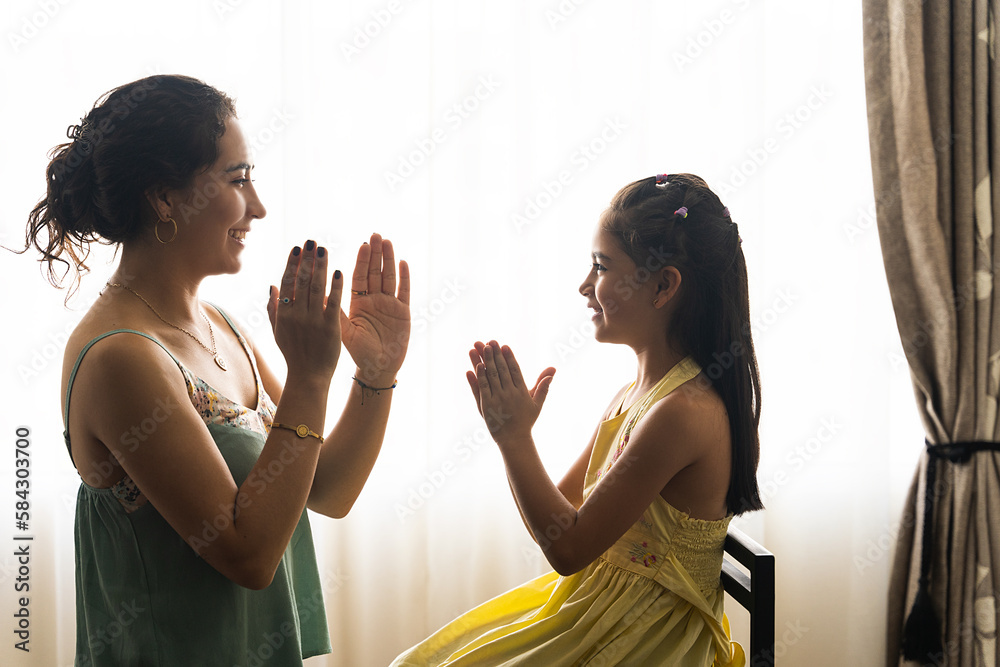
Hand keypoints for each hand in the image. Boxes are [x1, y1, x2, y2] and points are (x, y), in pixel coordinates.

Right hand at [267, 241, 342, 381]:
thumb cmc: (294, 354)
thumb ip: (273, 308)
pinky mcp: (330, 328)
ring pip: (316, 288)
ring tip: (323, 249)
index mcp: (284, 314)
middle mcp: (297, 315)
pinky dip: (335, 287)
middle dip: (307, 259)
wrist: (308, 377)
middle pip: (301, 281)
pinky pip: (333, 303)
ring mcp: (313, 321)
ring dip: (320, 266)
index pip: (287, 283)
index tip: (297, 247)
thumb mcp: (278, 332)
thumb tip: (272, 285)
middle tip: (312, 241)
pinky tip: (338, 271)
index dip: (292, 263)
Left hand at [342, 233, 410, 383]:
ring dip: (389, 260)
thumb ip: (334, 312)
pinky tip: (403, 262)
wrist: (378, 369)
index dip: (361, 261)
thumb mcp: (344, 332)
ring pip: (390, 277)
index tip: (361, 244)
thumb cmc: (359, 353)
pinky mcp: (404, 312)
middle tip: (375, 235)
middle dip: (375, 254)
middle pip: (375, 272)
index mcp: (359, 303)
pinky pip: (404, 291)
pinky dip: (404, 277)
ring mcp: (390, 305)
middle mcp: (375, 300)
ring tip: (387, 242)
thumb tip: (318, 292)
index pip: (360, 277)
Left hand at [465, 340, 555, 446]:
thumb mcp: (537, 403)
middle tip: (491, 342)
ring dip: (485, 360)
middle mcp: (510, 394)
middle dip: (496, 354)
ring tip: (481, 347)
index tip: (504, 346)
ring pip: (490, 376)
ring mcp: (497, 399)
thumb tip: (553, 370)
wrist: (514, 440)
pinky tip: (475, 365)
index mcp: (522, 392)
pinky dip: (479, 376)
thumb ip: (543, 385)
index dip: (509, 357)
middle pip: (501, 370)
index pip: (515, 370)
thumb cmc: (526, 421)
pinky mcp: (486, 405)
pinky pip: (482, 388)